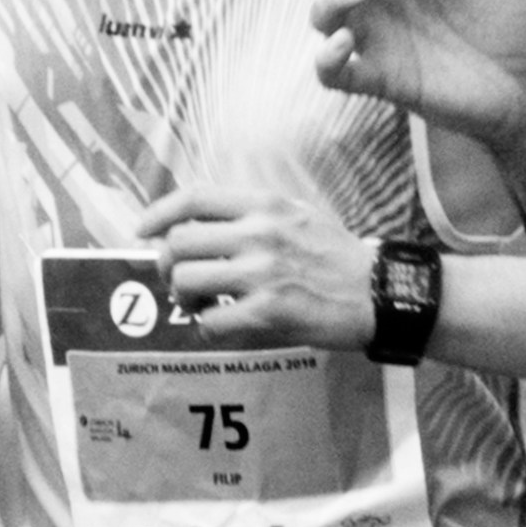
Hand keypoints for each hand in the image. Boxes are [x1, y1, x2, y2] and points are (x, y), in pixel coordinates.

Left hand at [159, 179, 377, 349]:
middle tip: (178, 280)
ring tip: (201, 304)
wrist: (382, 293)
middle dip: (167, 265)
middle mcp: (259, 233)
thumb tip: (205, 226)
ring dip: (183, 298)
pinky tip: (222, 326)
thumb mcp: (299, 215)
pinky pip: (210, 321)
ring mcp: (262, 273)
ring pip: (186, 281)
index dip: (159, 213)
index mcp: (265, 205)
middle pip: (179, 243)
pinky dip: (207, 328)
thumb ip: (254, 215)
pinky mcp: (269, 312)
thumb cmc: (339, 257)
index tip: (143, 230)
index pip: (195, 198)